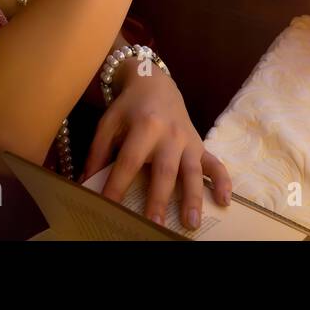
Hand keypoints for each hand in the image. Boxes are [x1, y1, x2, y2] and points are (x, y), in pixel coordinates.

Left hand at [80, 67, 233, 230]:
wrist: (155, 83)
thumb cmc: (129, 108)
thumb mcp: (108, 122)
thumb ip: (97, 152)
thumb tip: (84, 183)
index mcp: (144, 126)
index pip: (128, 161)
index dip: (117, 185)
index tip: (109, 208)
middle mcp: (169, 134)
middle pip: (164, 170)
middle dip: (159, 199)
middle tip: (155, 225)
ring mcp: (188, 141)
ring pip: (193, 171)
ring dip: (193, 198)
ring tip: (191, 223)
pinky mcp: (200, 144)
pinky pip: (216, 163)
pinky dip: (223, 181)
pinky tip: (225, 201)